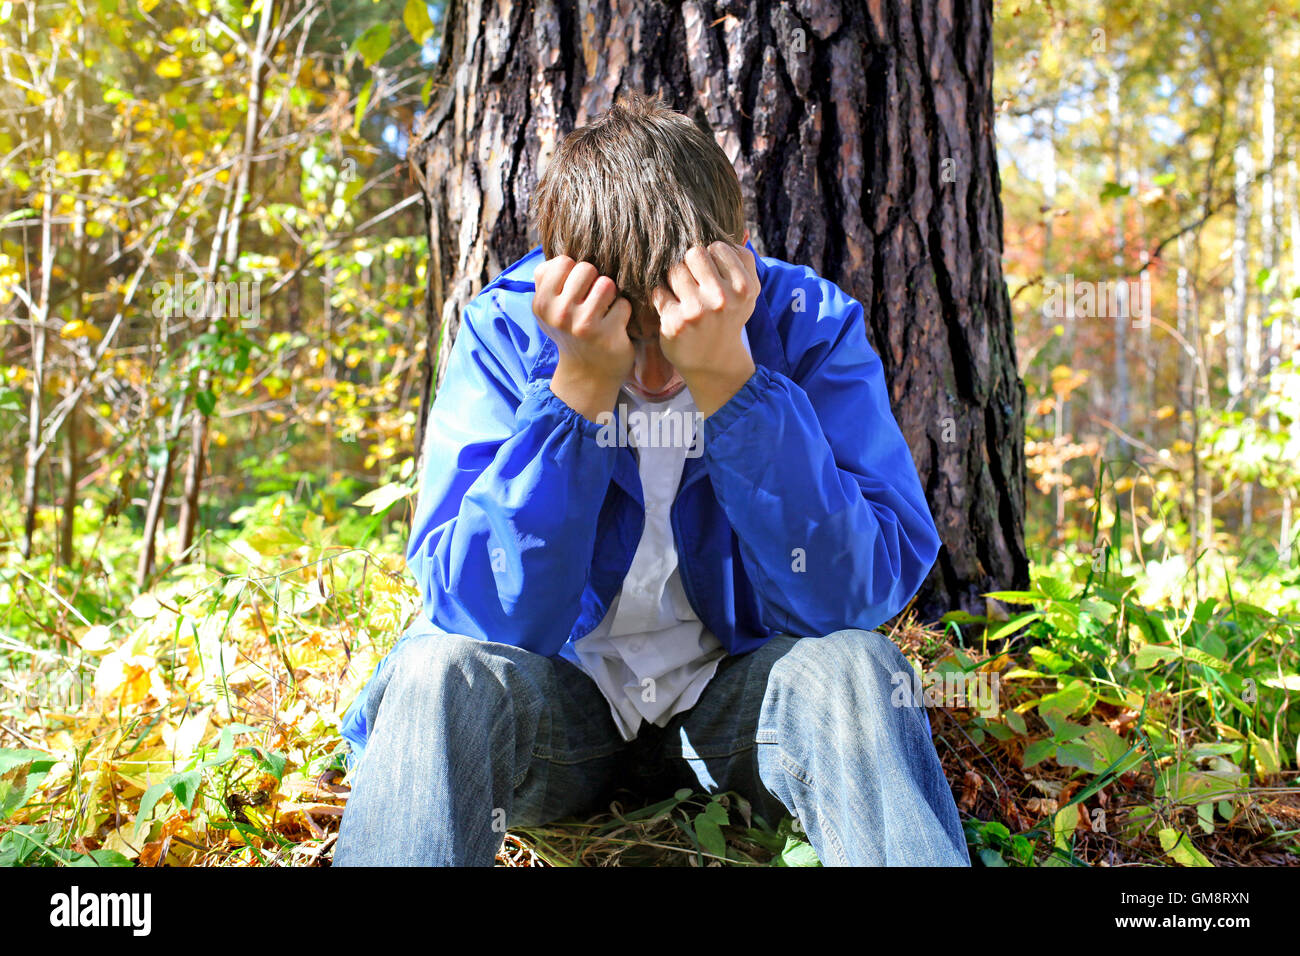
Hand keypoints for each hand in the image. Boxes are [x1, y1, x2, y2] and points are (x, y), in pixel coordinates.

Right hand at [532, 255, 634, 421]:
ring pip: (607, 283)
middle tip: (593, 301)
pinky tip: (614, 326)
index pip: (563, 262)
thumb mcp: (548, 308)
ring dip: (611, 295)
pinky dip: (623, 313)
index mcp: (542, 303)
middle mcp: (559, 314)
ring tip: (604, 310)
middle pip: (586, 268)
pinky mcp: (607, 335)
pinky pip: (623, 304)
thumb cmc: (570, 331)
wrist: (587, 374)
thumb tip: (557, 257)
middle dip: (594, 281)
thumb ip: (547, 278)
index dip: (575, 271)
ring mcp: (583, 325)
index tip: (576, 290)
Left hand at [650, 242, 759, 416]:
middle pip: (694, 253)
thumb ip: (743, 261)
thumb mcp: (747, 293)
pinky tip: (672, 309)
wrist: (714, 362)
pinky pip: (659, 291)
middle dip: (690, 264)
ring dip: (674, 280)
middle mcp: (722, 299)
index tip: (711, 273)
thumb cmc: (728, 319)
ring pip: (674, 270)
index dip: (711, 257)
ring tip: (682, 295)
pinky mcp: (675, 322)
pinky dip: (662, 297)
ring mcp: (697, 311)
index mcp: (744, 288)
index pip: (717, 247)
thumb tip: (737, 232)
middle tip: (693, 281)